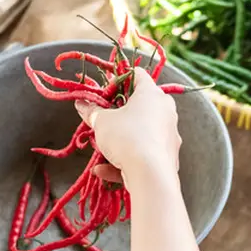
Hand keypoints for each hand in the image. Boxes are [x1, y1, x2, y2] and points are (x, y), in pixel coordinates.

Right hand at [74, 68, 180, 184]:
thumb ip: (91, 111)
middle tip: (102, 120)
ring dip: (120, 140)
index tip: (104, 92)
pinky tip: (103, 170)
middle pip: (140, 106)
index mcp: (152, 94)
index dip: (118, 79)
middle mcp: (166, 111)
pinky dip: (125, 160)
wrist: (150, 175)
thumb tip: (81, 103)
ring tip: (101, 149)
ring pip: (141, 133)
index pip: (137, 74)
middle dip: (118, 114)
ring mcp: (170, 135)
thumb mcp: (101, 122)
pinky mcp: (169, 157)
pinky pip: (144, 154)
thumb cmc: (126, 137)